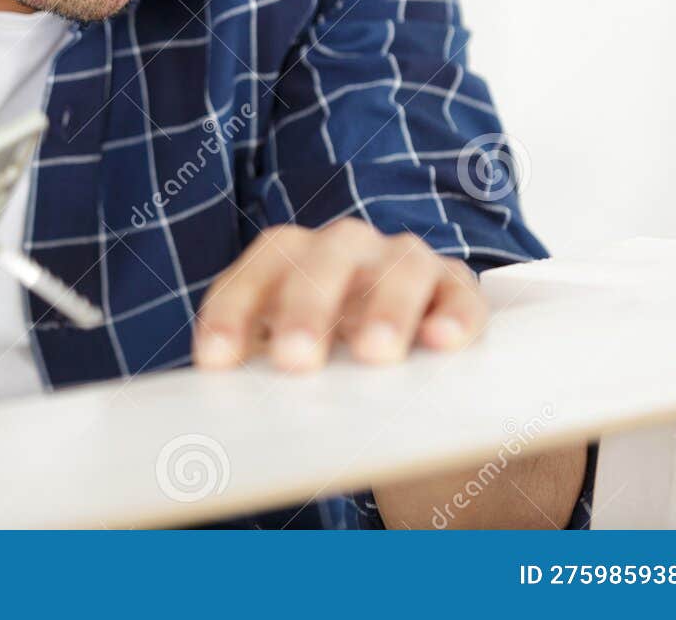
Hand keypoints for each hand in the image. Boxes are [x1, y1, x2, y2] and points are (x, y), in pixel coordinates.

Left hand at [193, 219, 486, 370]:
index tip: (215, 362)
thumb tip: (222, 427)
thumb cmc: (330, 370)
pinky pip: (460, 293)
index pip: (255, 272)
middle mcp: (347, 249)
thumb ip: (264, 382)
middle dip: (304, 307)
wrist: (405, 386)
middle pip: (322, 259)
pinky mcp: (458, 289)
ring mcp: (406, 263)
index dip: (232, 312)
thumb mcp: (294, 370)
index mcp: (292, 260)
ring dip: (385, 308)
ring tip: (374, 355)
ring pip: (399, 266)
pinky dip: (454, 315)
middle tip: (293, 361)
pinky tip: (442, 343)